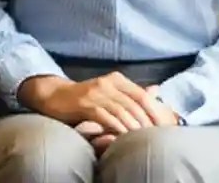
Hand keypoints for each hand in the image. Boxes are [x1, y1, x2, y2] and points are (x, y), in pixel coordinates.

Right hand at [18, 73, 173, 134]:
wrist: (54, 96)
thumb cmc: (85, 98)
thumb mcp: (110, 92)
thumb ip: (132, 93)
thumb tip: (157, 89)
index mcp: (117, 79)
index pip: (143, 95)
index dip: (155, 111)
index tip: (164, 127)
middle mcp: (107, 83)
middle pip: (135, 103)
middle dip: (147, 122)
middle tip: (155, 137)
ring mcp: (96, 92)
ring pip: (123, 111)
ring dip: (134, 127)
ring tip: (142, 139)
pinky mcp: (85, 104)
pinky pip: (106, 117)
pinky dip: (117, 128)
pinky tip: (123, 137)